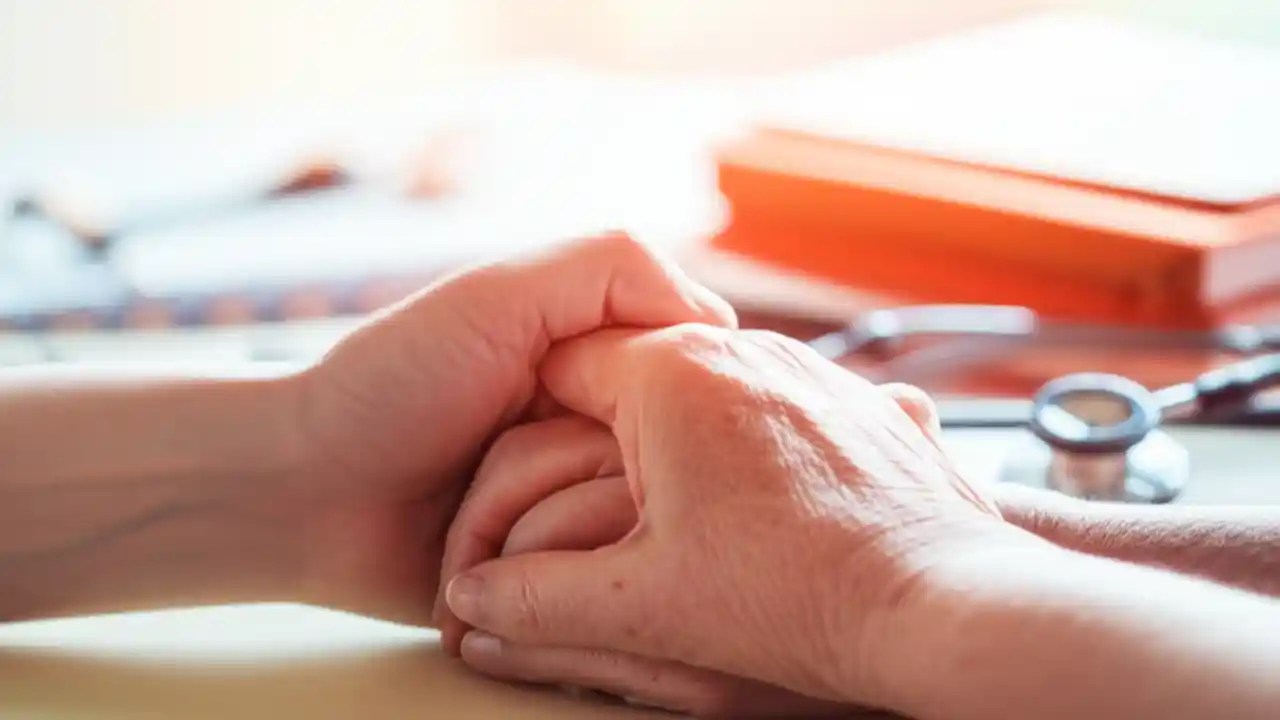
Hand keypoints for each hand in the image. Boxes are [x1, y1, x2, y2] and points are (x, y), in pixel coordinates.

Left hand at [283, 234, 734, 623]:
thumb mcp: (499, 294)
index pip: (685, 386)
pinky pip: (594, 591)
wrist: (301, 495)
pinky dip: (528, 572)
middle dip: (558, 461)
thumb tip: (719, 323)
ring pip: (627, 531)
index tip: (546, 392)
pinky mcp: (556, 581)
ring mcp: (576, 509)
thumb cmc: (389, 383)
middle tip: (485, 443)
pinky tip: (473, 557)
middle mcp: (601, 434)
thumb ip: (616, 268)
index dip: (630, 398)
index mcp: (599, 360)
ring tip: (466, 510)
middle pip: (659, 468)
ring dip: (532, 516)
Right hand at [441, 324, 1025, 712]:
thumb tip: (470, 600)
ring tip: (694, 515)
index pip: (563, 368)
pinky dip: (750, 443)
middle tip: (612, 509)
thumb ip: (535, 600)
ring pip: (708, 385)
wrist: (943, 601)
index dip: (533, 425)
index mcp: (672, 372)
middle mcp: (743, 348)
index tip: (527, 474)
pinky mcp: (854, 397)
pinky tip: (762, 505)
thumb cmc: (799, 597)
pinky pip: (773, 401)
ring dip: (683, 439)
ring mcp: (809, 365)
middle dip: (609, 436)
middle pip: (637, 372)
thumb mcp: (642, 607)